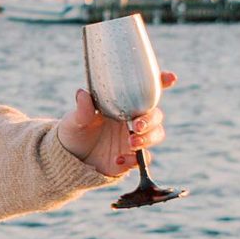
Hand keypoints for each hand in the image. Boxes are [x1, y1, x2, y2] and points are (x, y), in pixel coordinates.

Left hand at [57, 71, 175, 176]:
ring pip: (156, 135)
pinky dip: (135, 160)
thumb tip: (82, 93)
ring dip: (148, 138)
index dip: (160, 82)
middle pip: (156, 115)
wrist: (69, 159)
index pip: (145, 91)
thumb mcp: (74, 120)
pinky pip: (143, 159)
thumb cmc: (74, 132)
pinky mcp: (130, 159)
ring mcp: (134, 139)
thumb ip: (82, 109)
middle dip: (151, 119)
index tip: (170, 78)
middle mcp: (132, 120)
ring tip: (131, 143)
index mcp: (122, 104)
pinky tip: (118, 160)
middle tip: (137, 125)